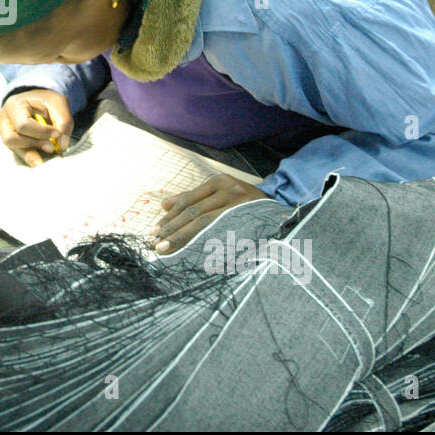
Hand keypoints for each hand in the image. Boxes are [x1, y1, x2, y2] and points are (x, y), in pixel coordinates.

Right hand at [0, 89, 72, 166]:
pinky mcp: (10, 141)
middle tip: (52, 147)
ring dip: (31, 155)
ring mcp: (4, 131)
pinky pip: (18, 152)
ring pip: (13, 148)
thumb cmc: (45, 101)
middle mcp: (4, 119)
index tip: (57, 134)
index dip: (41, 132)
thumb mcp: (58, 103)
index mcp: (14, 105)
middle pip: (12, 139)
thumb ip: (64, 121)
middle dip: (34, 144)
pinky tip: (40, 161)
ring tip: (46, 157)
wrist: (37, 102)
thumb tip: (62, 145)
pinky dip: (31, 157)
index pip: (23, 124)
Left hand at [149, 175, 264, 253]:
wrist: (279, 210)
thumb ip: (192, 198)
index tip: (154, 231)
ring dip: (182, 237)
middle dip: (172, 229)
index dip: (170, 217)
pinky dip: (203, 243)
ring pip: (205, 224)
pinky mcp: (248, 222)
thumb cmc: (242, 202)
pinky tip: (190, 252)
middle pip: (194, 212)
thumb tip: (163, 204)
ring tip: (165, 248)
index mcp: (219, 182)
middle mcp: (230, 190)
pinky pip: (221, 234)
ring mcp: (240, 206)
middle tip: (154, 243)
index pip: (188, 201)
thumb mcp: (219, 193)